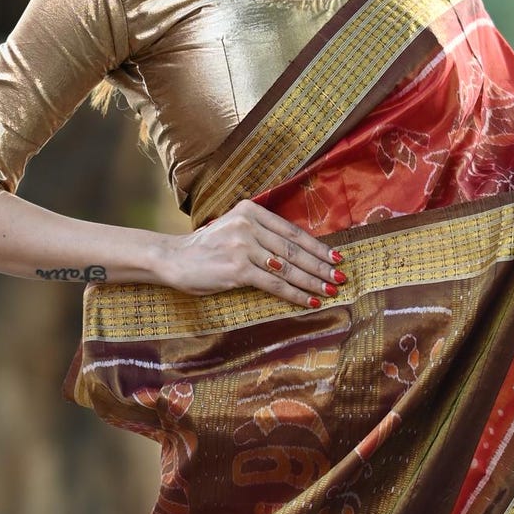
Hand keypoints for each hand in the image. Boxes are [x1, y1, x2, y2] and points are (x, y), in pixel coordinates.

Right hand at [161, 197, 346, 308]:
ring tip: (330, 290)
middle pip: (295, 250)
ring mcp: (244, 247)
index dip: (317, 247)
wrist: (173, 259)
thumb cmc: (206, 249)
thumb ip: (261, 234)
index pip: (293, 231)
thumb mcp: (234, 229)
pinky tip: (309, 302)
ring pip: (288, 268)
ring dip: (313, 282)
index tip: (336, 257)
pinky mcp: (238, 269)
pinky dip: (295, 294)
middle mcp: (249, 225)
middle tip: (340, 277)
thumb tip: (298, 253)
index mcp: (251, 211)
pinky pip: (275, 284)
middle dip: (321, 266)